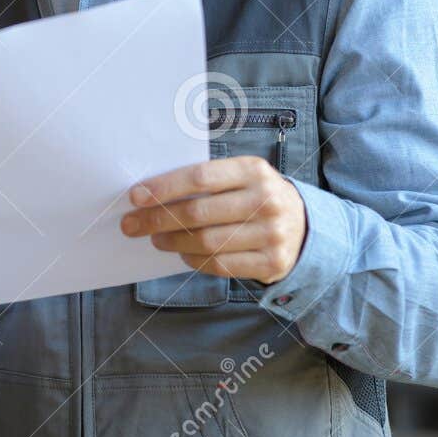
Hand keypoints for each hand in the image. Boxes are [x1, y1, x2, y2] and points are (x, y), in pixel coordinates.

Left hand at [122, 155, 307, 284]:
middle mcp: (266, 201)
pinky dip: (195, 260)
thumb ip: (206, 181)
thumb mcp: (241, 177)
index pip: (200, 177)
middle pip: (198, 213)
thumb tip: (151, 194)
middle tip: (132, 224)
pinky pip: (220, 265)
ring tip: (156, 238)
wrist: (305, 226)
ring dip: (172, 241)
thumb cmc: (256, 196)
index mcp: (254, 171)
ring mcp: (272, 234)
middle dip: (157, 219)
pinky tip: (183, 253)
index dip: (164, 188)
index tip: (135, 197)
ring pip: (206, 242)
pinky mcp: (272, 263)